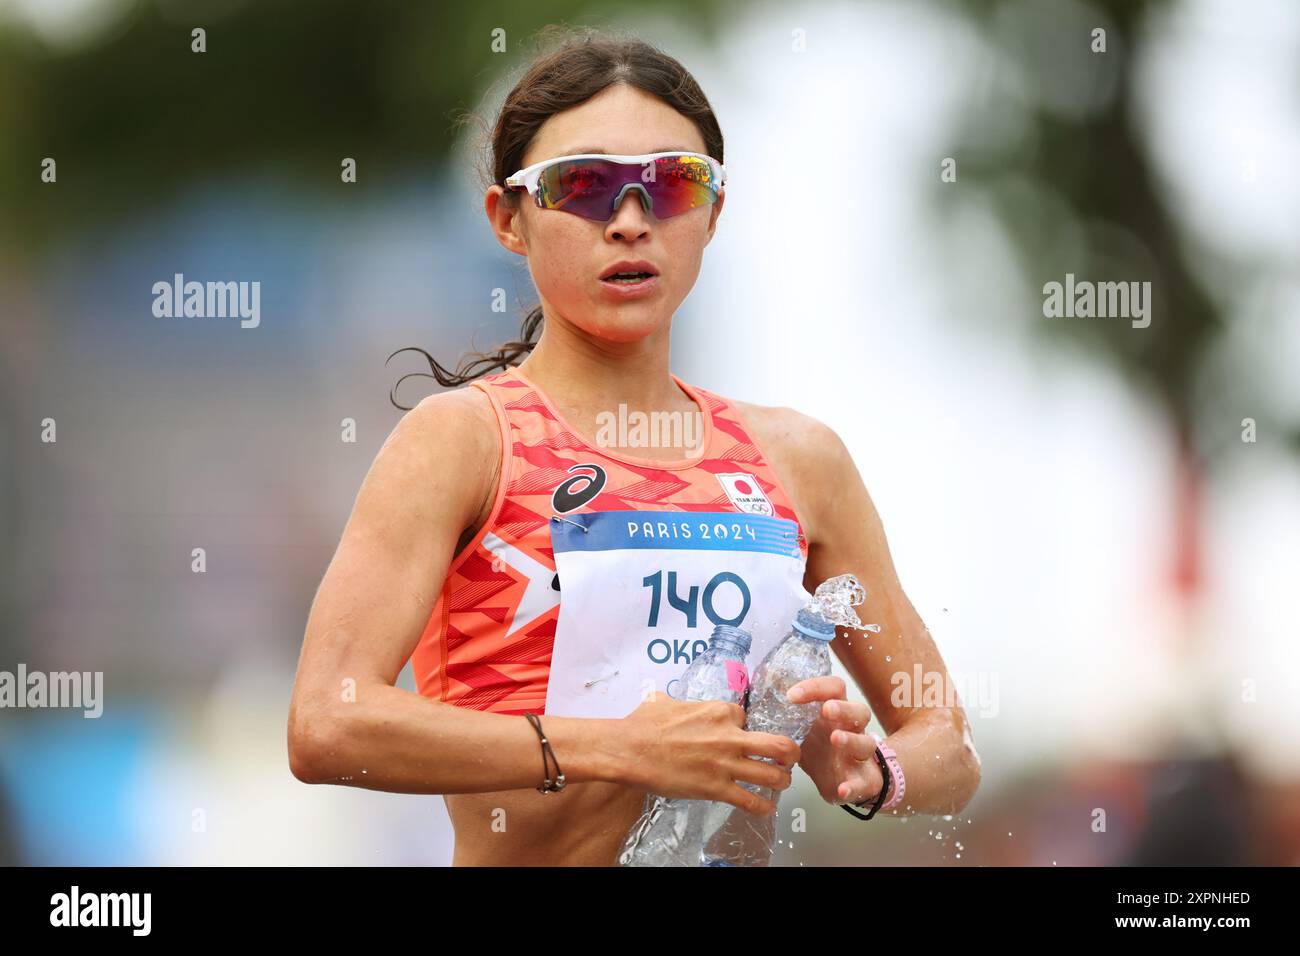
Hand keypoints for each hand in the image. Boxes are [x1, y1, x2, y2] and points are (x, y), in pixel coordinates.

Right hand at [619, 692, 799, 815]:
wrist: (630, 749)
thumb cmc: (643, 724)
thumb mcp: (664, 701)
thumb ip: (676, 702)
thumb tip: (664, 701)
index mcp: (720, 711)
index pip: (747, 717)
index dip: (746, 727)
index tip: (744, 736)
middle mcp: (730, 736)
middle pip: (779, 744)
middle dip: (790, 752)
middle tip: (790, 758)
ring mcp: (726, 764)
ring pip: (772, 775)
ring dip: (782, 781)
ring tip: (782, 783)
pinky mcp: (717, 788)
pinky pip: (751, 801)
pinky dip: (763, 807)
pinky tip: (767, 809)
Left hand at [788, 676, 884, 805]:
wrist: (844, 781)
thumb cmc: (822, 751)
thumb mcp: (804, 731)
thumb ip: (788, 717)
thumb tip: (755, 700)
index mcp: (836, 714)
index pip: (833, 689)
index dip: (816, 687)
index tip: (792, 695)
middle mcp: (852, 731)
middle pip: (859, 711)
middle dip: (844, 708)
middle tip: (827, 709)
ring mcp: (860, 756)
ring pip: (866, 743)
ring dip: (851, 740)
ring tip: (836, 739)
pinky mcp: (864, 781)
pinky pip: (864, 783)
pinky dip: (853, 786)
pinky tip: (842, 789)